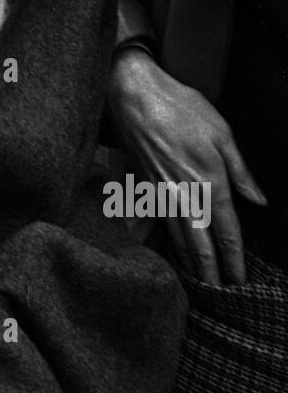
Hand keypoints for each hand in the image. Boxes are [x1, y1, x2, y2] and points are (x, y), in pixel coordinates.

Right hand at [108, 47, 266, 284]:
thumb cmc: (180, 107)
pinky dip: (166, 244)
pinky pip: (157, 225)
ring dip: (190, 264)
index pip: (227, 231)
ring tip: (200, 284)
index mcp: (210, 180)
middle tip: (220, 296)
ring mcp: (161, 194)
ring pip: (178, 239)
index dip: (235, 260)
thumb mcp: (222, 132)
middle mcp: (185, 194)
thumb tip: (258, 199)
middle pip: (201, 245)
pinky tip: (169, 255)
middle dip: (212, 274)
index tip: (241, 281)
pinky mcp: (145, 188)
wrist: (134, 96)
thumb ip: (241, 170)